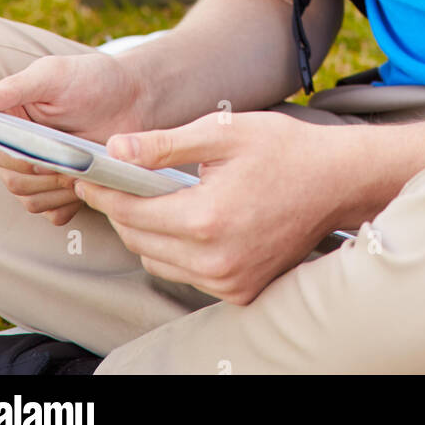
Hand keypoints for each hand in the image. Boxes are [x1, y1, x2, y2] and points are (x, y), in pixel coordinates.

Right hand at [0, 51, 148, 224]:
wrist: (135, 97)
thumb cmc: (93, 79)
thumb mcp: (54, 74)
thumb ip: (15, 87)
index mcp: (8, 121)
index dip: (12, 155)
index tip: (40, 147)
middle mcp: (19, 150)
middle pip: (12, 181)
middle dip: (45, 172)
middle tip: (74, 154)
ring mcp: (40, 174)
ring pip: (31, 201)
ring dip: (60, 187)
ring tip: (85, 163)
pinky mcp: (61, 190)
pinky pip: (54, 213)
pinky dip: (71, 202)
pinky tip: (89, 181)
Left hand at [74, 110, 350, 303]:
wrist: (337, 181)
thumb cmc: (284, 149)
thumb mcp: (223, 133)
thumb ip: (164, 146)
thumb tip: (115, 150)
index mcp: (207, 219)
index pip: (132, 211)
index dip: (103, 192)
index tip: (86, 175)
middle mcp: (215, 261)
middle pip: (139, 240)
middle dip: (122, 209)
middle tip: (116, 180)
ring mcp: (229, 282)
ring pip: (158, 261)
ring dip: (147, 232)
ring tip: (153, 197)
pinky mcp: (241, 291)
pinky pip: (187, 274)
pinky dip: (175, 250)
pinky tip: (187, 219)